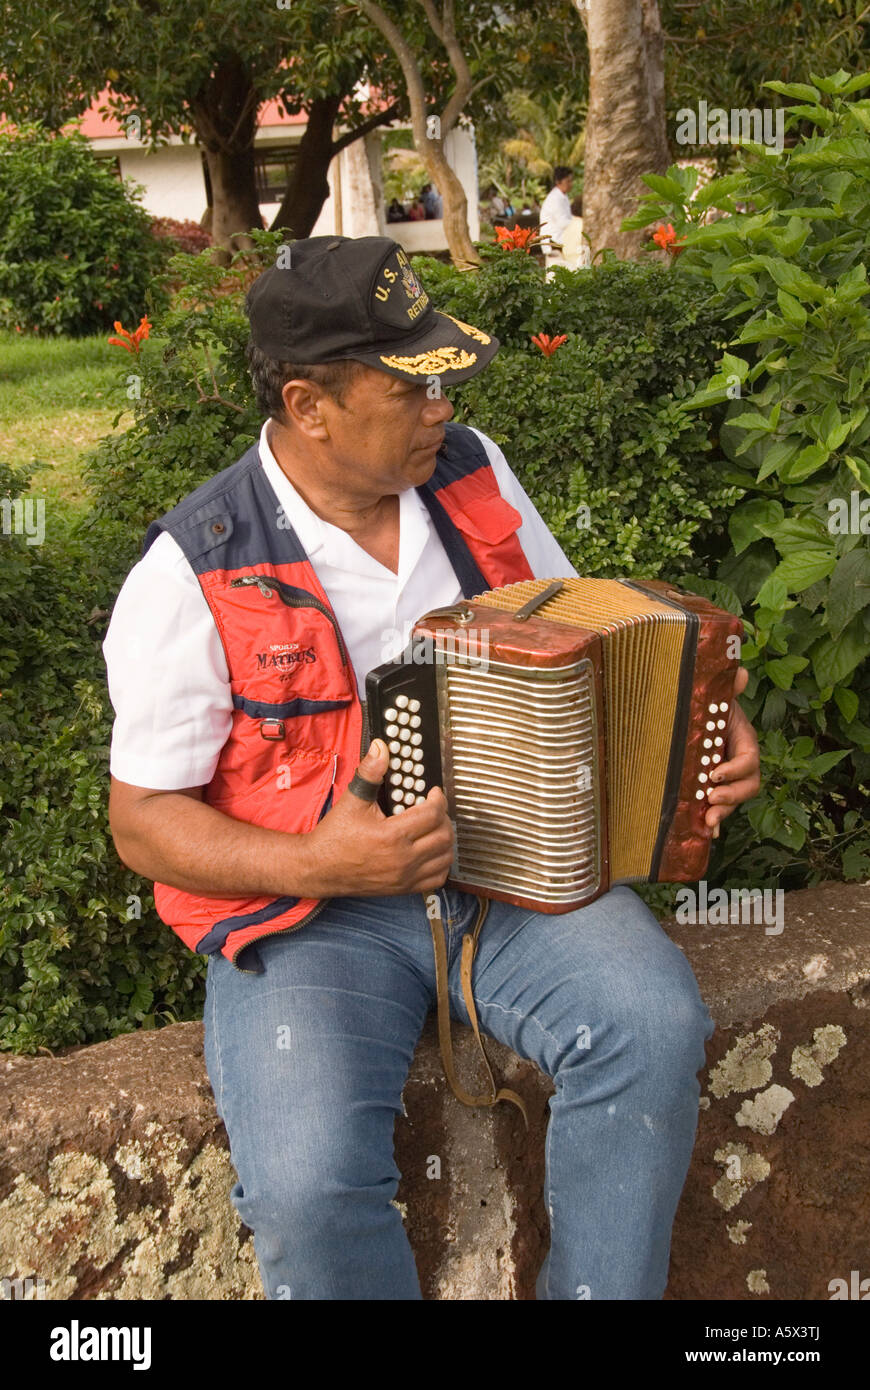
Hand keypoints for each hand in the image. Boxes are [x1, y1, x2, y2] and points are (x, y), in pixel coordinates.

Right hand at [299, 740, 454, 897]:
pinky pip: (437, 878)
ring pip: (444, 858)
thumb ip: (370, 772)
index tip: (434, 793)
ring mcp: (405, 877)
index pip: (433, 814)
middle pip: (444, 835)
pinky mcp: (403, 888)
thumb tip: (380, 748)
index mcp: (392, 836)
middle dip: (443, 818)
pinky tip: (431, 851)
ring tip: (434, 828)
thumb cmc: (334, 838)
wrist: (318, 868)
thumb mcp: (352, 800)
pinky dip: (440, 864)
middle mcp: (403, 859)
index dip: (439, 799)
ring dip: (445, 841)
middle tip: (434, 809)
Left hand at [705, 667, 760, 833]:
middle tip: (711, 798)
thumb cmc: (709, 708)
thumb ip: (728, 688)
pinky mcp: (715, 789)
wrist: (695, 720)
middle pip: (748, 785)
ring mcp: (729, 779)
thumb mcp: (717, 697)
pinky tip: (706, 832)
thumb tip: (741, 672)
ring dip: (724, 812)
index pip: (749, 759)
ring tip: (708, 821)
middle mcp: (740, 763)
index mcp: (743, 741)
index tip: (715, 774)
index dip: (736, 769)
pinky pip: (720, 808)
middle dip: (732, 795)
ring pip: (735, 799)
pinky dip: (715, 822)